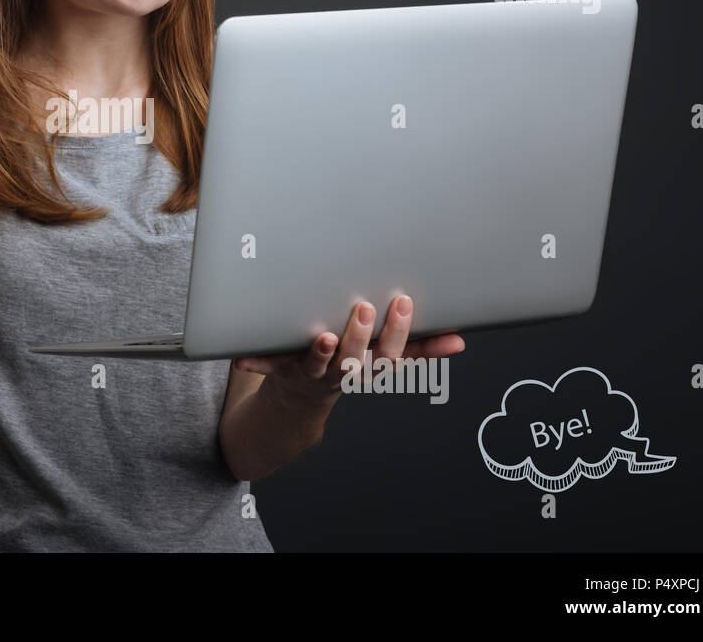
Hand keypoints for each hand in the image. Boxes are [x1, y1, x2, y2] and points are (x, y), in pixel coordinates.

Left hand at [232, 295, 465, 408]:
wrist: (300, 398)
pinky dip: (255, 361)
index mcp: (369, 367)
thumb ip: (421, 348)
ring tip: (326, 336)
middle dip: (361, 337)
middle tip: (364, 308)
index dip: (399, 332)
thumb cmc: (348, 365)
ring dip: (322, 353)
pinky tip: (242, 358)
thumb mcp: (384, 357)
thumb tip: (460, 339)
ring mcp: (310, 372)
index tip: (404, 304)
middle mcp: (341, 373)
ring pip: (319, 364)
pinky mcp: (280, 369)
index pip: (391, 354)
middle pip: (356, 360)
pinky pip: (267, 365)